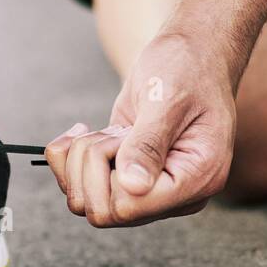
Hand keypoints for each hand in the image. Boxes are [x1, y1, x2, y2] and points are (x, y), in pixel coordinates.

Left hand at [45, 31, 235, 226]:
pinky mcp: (126, 178)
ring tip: (105, 130)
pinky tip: (84, 132)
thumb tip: (133, 187)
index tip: (123, 135)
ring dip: (80, 160)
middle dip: (91, 165)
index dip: (107, 172)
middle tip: (113, 131)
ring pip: (85, 201)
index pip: (131, 207)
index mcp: (197, 180)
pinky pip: (81, 187)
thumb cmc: (187, 69)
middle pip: (103, 211)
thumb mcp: (166, 98)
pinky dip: (69, 158)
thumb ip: (149, 144)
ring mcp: (149, 189)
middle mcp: (174, 195)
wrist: (190, 55)